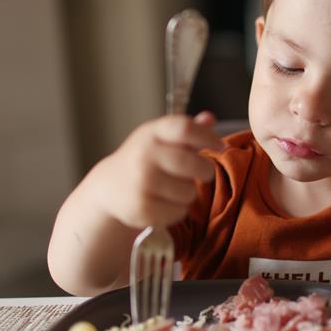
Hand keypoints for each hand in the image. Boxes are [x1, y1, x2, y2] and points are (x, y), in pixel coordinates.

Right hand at [88, 111, 223, 228]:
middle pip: (193, 164)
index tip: (220, 146)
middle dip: (205, 170)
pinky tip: (163, 203)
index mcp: (152, 133)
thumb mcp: (161, 138)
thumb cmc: (144, 159)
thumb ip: (187, 130)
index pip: (185, 128)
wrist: (109, 187)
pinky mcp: (142, 208)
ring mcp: (141, 182)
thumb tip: (210, 119)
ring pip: (189, 192)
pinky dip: (177, 210)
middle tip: (202, 172)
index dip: (208, 137)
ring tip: (173, 188)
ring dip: (188, 192)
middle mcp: (144, 155)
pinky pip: (179, 211)